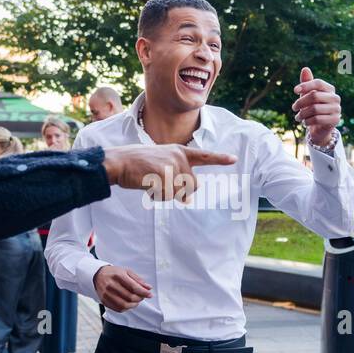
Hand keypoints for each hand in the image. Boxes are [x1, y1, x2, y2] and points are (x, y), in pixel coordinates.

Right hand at [93, 265, 152, 311]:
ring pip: (124, 305)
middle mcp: (111, 285)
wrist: (98, 275)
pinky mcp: (104, 301)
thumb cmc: (114, 273)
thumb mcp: (127, 272)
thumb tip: (148, 288)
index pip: (133, 287)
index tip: (150, 294)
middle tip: (142, 297)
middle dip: (139, 298)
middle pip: (130, 297)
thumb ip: (138, 280)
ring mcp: (106, 294)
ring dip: (134, 305)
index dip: (143, 292)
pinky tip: (128, 303)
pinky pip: (118, 309)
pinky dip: (126, 308)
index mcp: (118, 276)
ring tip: (136, 301)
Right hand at [102, 144, 236, 202]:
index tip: (234, 159)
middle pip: (193, 186)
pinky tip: (147, 187)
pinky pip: (168, 196)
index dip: (220, 159)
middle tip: (161, 184)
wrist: (119, 162)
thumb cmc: (138, 166)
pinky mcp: (164, 175)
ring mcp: (172, 165)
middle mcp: (179, 157)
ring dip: (166, 194)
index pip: (204, 156)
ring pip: (180, 194)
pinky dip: (157, 197)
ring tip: (151, 182)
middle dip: (181, 192)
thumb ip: (176, 179)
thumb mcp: (160, 167)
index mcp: (179, 152)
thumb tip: (187, 201)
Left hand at [292, 68, 340, 146]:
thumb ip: (307, 83)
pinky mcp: (335, 120)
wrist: (319, 128)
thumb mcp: (307, 96)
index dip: (306, 85)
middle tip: (294, 108)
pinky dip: (307, 121)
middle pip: (314, 96)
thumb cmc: (312, 109)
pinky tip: (305, 123)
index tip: (294, 90)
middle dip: (300, 102)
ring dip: (302, 114)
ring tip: (298, 117)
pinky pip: (317, 119)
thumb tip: (305, 68)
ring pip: (314, 109)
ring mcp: (337, 109)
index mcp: (330, 89)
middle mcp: (335, 98)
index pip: (318, 83)